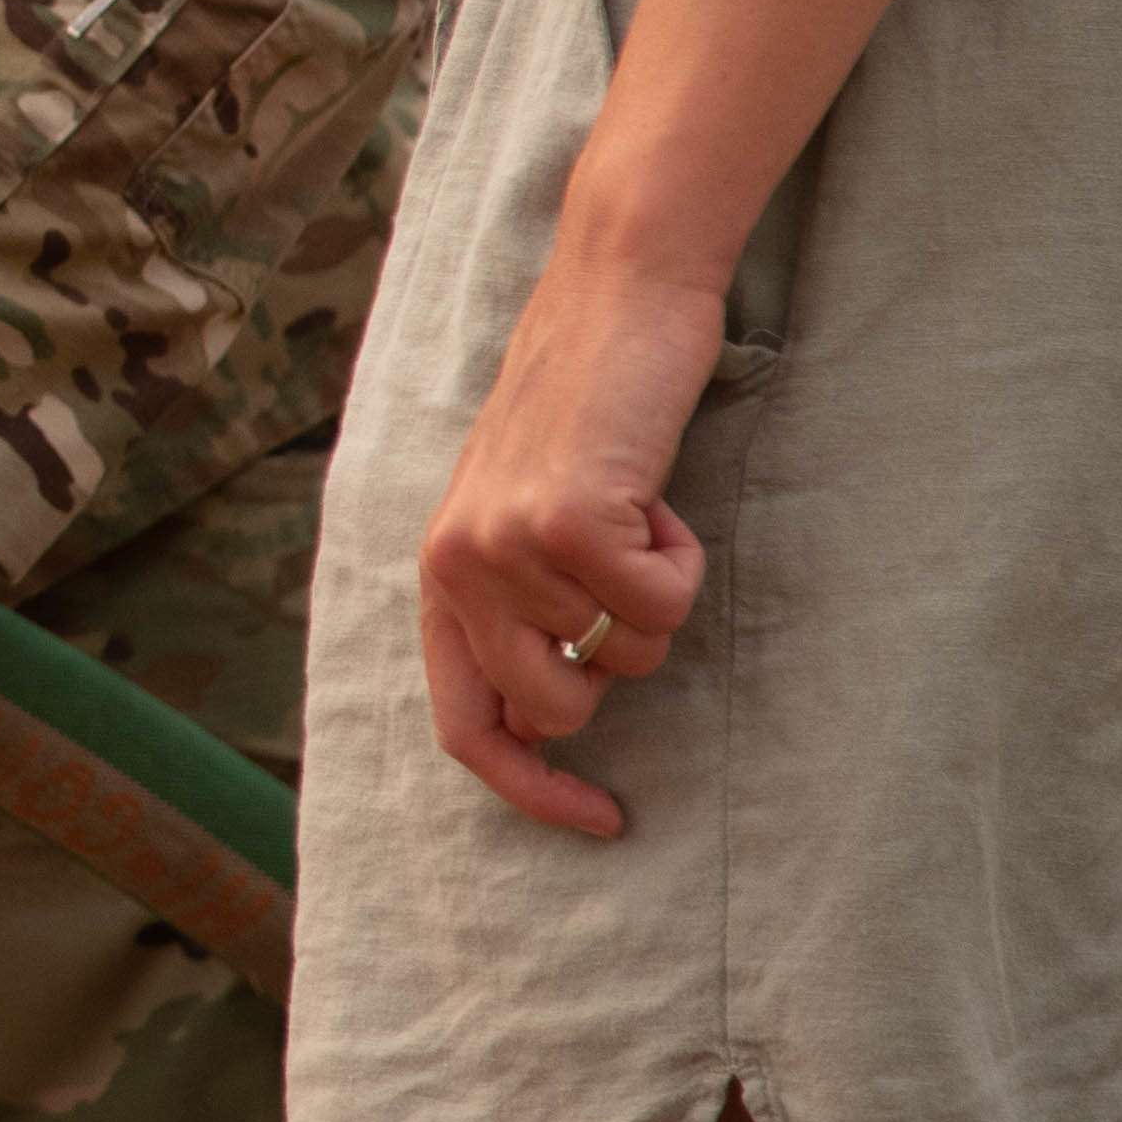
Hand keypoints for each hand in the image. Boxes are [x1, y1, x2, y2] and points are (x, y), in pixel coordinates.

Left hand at [414, 251, 720, 838]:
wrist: (613, 299)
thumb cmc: (585, 415)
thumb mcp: (525, 518)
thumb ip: (520, 614)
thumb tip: (548, 726)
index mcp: (439, 572)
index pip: (466, 727)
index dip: (531, 789)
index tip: (602, 821)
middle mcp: (455, 565)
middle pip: (561, 708)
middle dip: (621, 661)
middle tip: (629, 571)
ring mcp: (504, 544)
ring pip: (629, 654)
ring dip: (656, 591)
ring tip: (632, 506)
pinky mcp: (564, 520)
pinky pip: (661, 603)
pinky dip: (681, 556)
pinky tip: (651, 491)